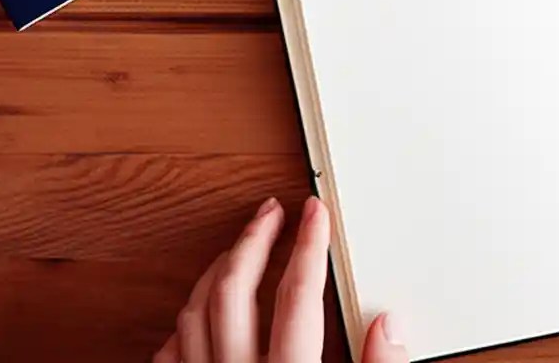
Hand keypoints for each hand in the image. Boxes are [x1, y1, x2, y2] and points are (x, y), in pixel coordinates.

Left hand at [154, 197, 407, 362]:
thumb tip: (389, 325)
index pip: (298, 294)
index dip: (310, 245)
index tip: (316, 211)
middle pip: (235, 290)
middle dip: (254, 239)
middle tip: (271, 211)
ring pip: (195, 313)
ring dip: (216, 271)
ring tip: (239, 248)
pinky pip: (169, 351)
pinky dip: (187, 323)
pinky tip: (201, 311)